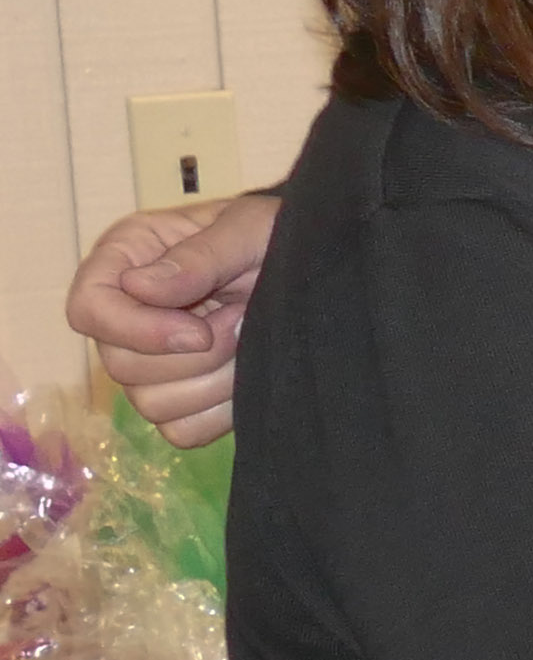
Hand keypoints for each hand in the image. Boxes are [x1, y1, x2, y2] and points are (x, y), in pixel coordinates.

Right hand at [64, 193, 279, 445]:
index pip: (89, 309)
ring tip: (249, 342)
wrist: (317, 270)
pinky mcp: (183, 400)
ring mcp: (151, 362)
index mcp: (125, 262)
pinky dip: (220, 411)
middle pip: (121, 366)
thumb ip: (198, 257)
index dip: (137, 329)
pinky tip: (247, 376)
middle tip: (243, 321)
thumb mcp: (247, 229)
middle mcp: (127, 315)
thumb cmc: (274, 236)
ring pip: (152, 404)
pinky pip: (183, 430)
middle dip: (195, 356)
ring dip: (214, 382)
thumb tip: (138, 287)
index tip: (197, 330)